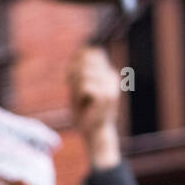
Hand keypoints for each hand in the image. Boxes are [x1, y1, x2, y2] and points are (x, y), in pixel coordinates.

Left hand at [67, 46, 120, 167]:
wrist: (95, 134)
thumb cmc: (85, 112)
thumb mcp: (78, 87)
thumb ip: (79, 69)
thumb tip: (81, 50)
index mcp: (108, 72)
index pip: (90, 52)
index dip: (76, 62)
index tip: (72, 79)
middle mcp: (112, 76)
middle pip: (85, 60)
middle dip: (74, 75)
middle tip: (76, 92)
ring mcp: (110, 85)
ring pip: (83, 74)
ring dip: (76, 88)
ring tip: (82, 100)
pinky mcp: (106, 95)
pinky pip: (84, 86)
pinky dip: (79, 96)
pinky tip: (85, 105)